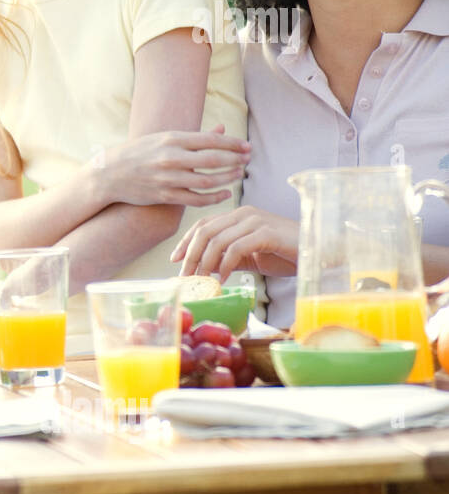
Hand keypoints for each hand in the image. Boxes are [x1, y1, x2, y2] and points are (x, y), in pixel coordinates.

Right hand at [97, 125, 249, 207]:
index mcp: (171, 139)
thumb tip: (222, 130)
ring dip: (227, 178)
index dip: (233, 144)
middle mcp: (171, 158)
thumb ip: (194, 137)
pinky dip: (214, 197)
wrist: (109, 174)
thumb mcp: (163, 138)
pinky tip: (225, 193)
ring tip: (238, 174)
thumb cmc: (138, 153)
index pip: (210, 140)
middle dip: (235, 160)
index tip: (247, 146)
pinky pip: (196, 199)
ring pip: (207, 181)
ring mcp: (168, 178)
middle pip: (213, 160)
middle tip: (247, 160)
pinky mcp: (165, 195)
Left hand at [170, 205, 298, 280]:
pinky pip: (236, 248)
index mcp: (238, 215)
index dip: (186, 242)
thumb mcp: (249, 257)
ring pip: (218, 239)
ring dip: (205, 263)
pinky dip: (225, 265)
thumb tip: (202, 268)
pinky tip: (223, 279)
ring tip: (202, 281)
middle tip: (184, 276)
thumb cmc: (285, 254)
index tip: (174, 260)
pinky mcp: (267, 232)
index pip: (203, 224)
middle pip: (205, 231)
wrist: (319, 252)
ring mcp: (256, 220)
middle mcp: (245, 213)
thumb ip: (227, 257)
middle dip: (191, 255)